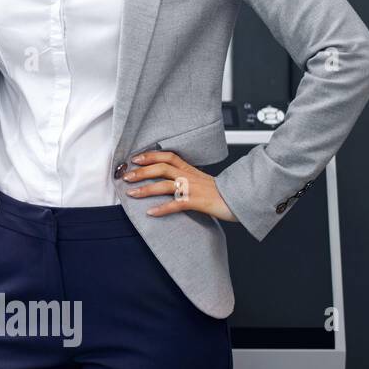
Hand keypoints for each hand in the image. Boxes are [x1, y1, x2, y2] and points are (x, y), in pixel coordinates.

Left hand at [123, 150, 237, 221]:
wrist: (242, 200)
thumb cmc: (222, 192)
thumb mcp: (201, 180)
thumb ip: (186, 177)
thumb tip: (169, 179)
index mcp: (190, 170)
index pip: (168, 156)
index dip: (151, 155)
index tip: (135, 158)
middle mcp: (190, 177)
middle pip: (162, 168)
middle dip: (142, 172)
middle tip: (125, 176)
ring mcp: (193, 189)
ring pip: (165, 185)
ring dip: (146, 189)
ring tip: (131, 193)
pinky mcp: (198, 202)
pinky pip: (176, 205)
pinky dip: (162, 209)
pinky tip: (150, 213)